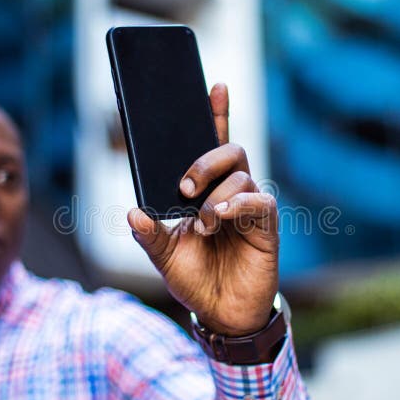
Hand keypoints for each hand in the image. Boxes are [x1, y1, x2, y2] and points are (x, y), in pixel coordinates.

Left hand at [127, 84, 278, 335]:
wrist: (221, 314)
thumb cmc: (195, 279)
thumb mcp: (163, 256)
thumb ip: (149, 234)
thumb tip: (132, 212)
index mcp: (206, 191)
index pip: (212, 144)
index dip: (217, 114)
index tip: (215, 85)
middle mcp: (230, 192)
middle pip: (230, 151)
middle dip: (205, 160)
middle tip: (183, 187)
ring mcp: (250, 208)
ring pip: (242, 174)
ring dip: (216, 194)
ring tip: (203, 223)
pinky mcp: (266, 226)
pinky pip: (260, 201)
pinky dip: (239, 203)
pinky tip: (222, 216)